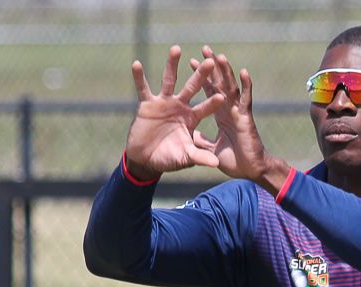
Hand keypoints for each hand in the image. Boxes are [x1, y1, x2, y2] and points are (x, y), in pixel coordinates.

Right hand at [124, 46, 225, 179]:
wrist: (147, 159)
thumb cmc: (170, 158)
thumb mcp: (186, 157)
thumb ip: (200, 157)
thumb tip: (216, 164)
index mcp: (192, 118)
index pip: (205, 108)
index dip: (213, 102)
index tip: (223, 95)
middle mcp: (180, 106)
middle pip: (192, 88)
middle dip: (200, 75)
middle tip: (210, 61)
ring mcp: (164, 103)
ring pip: (169, 80)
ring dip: (172, 65)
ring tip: (177, 48)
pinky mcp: (147, 104)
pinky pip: (143, 88)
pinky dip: (139, 77)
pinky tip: (137, 64)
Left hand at [190, 48, 289, 192]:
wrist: (251, 171)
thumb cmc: (235, 162)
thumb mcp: (211, 149)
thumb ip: (202, 141)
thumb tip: (191, 135)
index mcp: (221, 115)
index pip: (209, 92)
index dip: (202, 78)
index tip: (193, 62)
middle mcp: (229, 110)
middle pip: (219, 84)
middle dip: (212, 67)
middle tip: (205, 49)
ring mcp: (238, 112)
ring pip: (231, 87)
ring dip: (226, 71)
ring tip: (219, 55)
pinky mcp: (246, 118)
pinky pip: (246, 99)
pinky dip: (246, 85)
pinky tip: (243, 71)